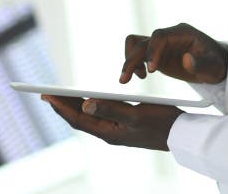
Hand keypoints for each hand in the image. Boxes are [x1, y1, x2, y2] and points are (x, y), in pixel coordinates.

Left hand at [41, 95, 183, 150]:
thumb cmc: (162, 123)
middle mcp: (110, 133)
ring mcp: (116, 131)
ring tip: (61, 95)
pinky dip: (89, 106)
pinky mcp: (123, 126)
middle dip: (63, 105)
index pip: (78, 119)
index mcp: (110, 132)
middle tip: (46, 94)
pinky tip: (87, 100)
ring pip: (89, 117)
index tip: (46, 95)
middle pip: (80, 118)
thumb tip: (84, 105)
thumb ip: (111, 109)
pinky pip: (99, 116)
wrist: (181, 135)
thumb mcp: (137, 114)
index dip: (61, 107)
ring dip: (74, 106)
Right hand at [120, 23, 227, 84]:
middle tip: (126, 79)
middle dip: (132, 59)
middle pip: (143, 41)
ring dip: (129, 59)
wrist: (216, 64)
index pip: (160, 36)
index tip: (151, 70)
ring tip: (128, 79)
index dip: (152, 51)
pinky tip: (140, 76)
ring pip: (136, 44)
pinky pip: (139, 54)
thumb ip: (201, 64)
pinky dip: (134, 63)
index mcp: (182, 33)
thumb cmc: (216, 63)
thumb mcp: (213, 67)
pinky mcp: (157, 54)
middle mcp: (169, 35)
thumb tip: (186, 59)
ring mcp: (162, 44)